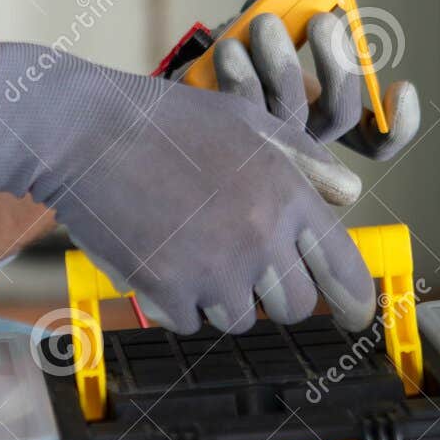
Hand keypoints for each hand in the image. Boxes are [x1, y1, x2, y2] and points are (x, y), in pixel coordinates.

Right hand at [0, 41, 374, 336]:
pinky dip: (177, 302)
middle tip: (244, 267)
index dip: (354, 297)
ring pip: (240, 317)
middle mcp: (259, 236)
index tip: (355, 314)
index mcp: (286, 193)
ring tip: (191, 250)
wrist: (83, 132)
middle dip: (275, 292)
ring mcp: (213, 267)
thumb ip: (304, 159)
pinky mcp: (168, 289)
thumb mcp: (245, 120)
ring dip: (222, 296)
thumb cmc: (162, 118)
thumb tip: (348, 195)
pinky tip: (160, 259)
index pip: (342, 265)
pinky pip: (189, 321)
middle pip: (295, 304)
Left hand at [213, 10, 419, 165]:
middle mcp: (300, 138)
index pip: (376, 139)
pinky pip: (239, 116)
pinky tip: (230, 47)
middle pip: (337, 116)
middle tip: (322, 19)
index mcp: (323, 115)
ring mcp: (262, 143)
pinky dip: (240, 74)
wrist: (183, 68)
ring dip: (281, 60)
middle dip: (335, 64)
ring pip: (287, 114)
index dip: (397, 124)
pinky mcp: (223, 137)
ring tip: (265, 22)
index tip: (400, 84)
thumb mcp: (279, 14)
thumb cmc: (242, 38)